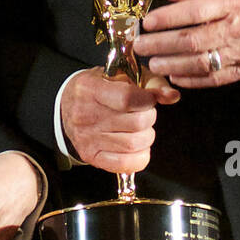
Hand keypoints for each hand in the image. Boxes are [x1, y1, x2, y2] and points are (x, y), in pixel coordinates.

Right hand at [59, 67, 178, 173]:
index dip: (148, 99)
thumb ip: (150, 82)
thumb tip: (172, 96)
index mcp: (89, 89)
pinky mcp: (91, 156)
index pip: (127, 98)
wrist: (67, 105)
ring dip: (146, 136)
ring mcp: (87, 138)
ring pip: (133, 144)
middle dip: (149, 117)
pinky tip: (138, 146)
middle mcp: (85, 114)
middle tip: (144, 113)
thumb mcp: (121, 74)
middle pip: (135, 123)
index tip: (150, 98)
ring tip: (140, 129)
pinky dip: (140, 156)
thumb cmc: (99, 86)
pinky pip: (125, 164)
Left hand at [133, 0, 239, 87]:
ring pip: (202, 62)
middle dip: (161, 44)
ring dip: (172, 65)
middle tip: (140, 46)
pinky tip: (176, 77)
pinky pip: (217, 78)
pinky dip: (194, 80)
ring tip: (153, 63)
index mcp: (235, 2)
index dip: (166, 18)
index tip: (147, 22)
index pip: (193, 12)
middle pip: (192, 40)